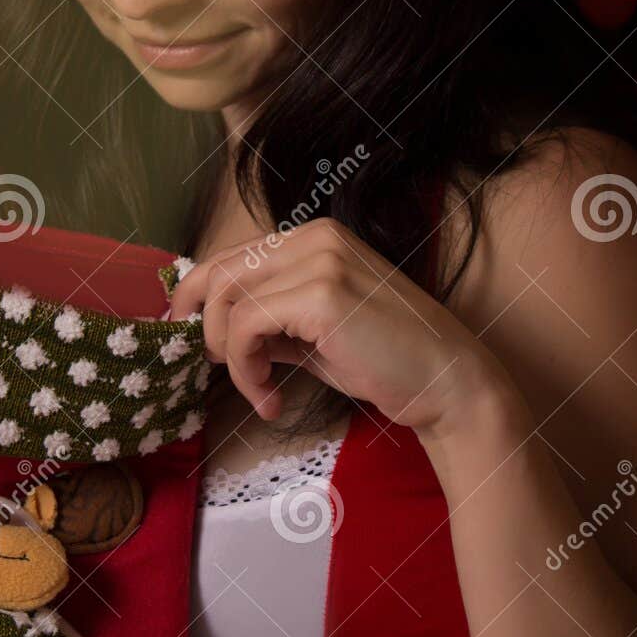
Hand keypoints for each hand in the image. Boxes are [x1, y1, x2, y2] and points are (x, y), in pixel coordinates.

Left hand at [168, 218, 508, 439]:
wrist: (447, 382)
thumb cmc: (383, 361)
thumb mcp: (312, 333)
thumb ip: (268, 320)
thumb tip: (210, 329)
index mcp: (312, 237)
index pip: (230, 257)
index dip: (197, 297)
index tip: (189, 337)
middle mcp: (313, 237)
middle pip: (218, 271)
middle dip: (200, 324)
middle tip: (207, 366)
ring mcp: (319, 261)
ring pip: (227, 301)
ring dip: (230, 358)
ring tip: (259, 390)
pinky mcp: (321, 295)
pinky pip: (247, 329)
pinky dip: (246, 370)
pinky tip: (270, 399)